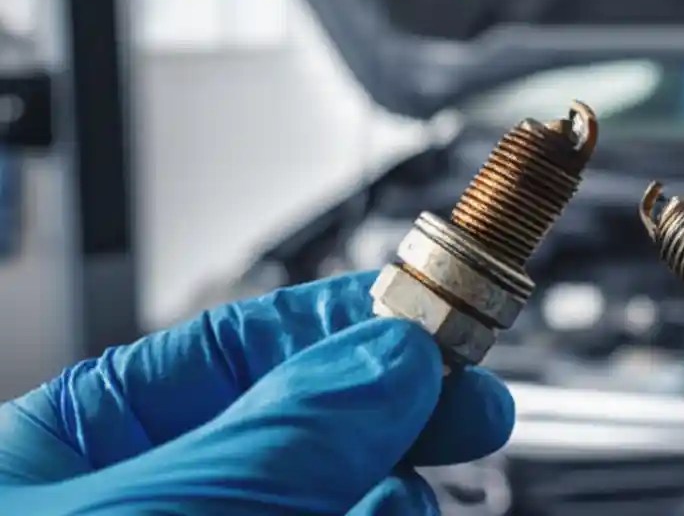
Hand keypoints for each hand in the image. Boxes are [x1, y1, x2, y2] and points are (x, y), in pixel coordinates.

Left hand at [0, 270, 513, 514]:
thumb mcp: (154, 507)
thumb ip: (282, 430)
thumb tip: (393, 351)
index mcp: (93, 449)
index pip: (244, 344)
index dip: (351, 316)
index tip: (438, 305)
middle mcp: (171, 498)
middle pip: (320, 427)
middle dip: (404, 412)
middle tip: (473, 405)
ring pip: (358, 497)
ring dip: (396, 495)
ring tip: (395, 503)